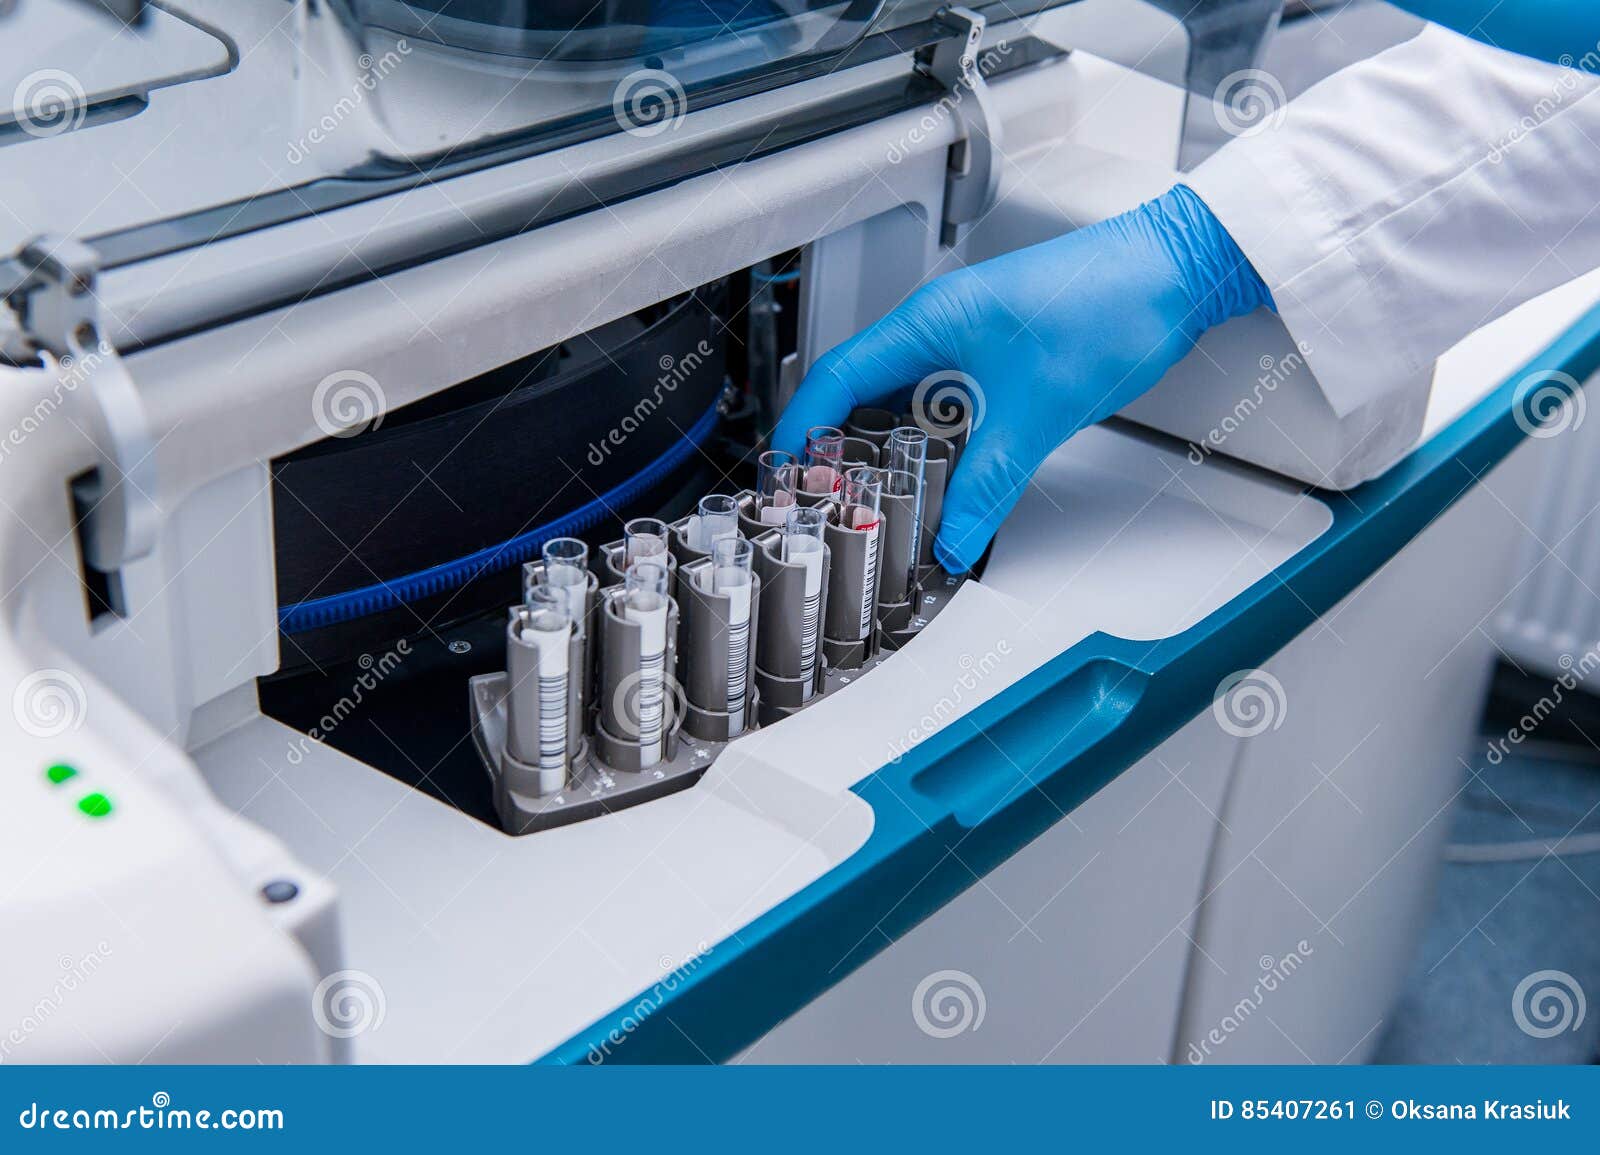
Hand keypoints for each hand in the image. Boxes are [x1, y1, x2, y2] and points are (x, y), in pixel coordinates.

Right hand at [771, 184, 1271, 571]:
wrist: (1179, 272)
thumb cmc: (1109, 306)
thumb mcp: (1035, 415)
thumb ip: (987, 486)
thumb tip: (955, 538)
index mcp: (928, 322)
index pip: (838, 377)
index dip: (801, 427)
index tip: (786, 471)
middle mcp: (941, 323)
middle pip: (865, 390)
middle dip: (841, 446)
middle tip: (830, 498)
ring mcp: (972, 335)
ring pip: (910, 397)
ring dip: (893, 445)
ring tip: (882, 496)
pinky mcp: (1004, 351)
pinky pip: (949, 398)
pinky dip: (937, 437)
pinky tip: (946, 474)